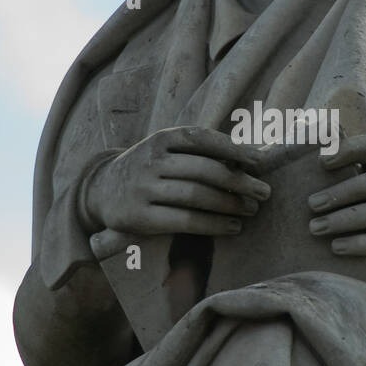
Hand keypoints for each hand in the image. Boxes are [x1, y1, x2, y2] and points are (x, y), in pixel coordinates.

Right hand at [84, 126, 270, 239]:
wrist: (102, 190)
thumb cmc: (150, 169)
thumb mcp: (166, 150)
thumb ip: (200, 151)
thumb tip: (251, 158)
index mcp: (161, 139)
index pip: (201, 138)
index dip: (233, 149)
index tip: (259, 162)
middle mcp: (151, 161)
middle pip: (204, 170)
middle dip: (239, 182)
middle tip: (264, 192)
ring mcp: (143, 189)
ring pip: (196, 196)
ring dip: (230, 204)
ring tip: (252, 209)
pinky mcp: (140, 218)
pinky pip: (185, 221)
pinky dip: (213, 225)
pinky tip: (232, 227)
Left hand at [306, 133, 365, 284]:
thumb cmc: (364, 219)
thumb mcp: (356, 195)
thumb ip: (334, 171)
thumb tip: (298, 128)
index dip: (351, 149)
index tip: (321, 161)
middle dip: (342, 192)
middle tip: (311, 204)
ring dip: (344, 219)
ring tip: (315, 228)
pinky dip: (361, 244)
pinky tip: (336, 247)